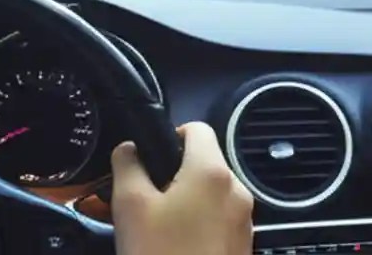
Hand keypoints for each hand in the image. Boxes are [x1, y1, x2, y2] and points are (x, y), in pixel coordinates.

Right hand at [112, 122, 252, 254]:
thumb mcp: (130, 206)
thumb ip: (127, 165)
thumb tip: (129, 148)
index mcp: (212, 172)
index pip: (197, 128)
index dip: (171, 136)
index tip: (151, 160)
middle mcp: (237, 191)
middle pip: (205, 163)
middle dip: (176, 175)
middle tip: (148, 201)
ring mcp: (244, 220)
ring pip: (212, 194)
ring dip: (187, 202)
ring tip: (160, 229)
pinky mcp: (243, 245)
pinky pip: (219, 220)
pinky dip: (200, 224)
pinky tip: (177, 246)